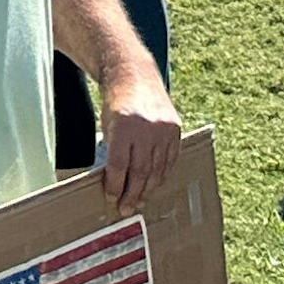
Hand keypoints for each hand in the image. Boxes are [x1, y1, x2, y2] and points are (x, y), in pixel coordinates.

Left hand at [91, 84, 183, 214]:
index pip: (119, 165)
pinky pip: (170, 159)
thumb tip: (116, 185)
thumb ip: (113, 152)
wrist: (134, 74)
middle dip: (132, 193)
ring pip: (156, 169)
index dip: (115, 185)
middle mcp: (145, 127)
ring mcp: (163, 128)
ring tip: (139, 201)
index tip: (111, 197)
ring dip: (147, 189)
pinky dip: (161, 174)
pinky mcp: (176, 128)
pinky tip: (153, 184)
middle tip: (126, 209)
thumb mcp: (108, 124)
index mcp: (123, 125)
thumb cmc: (115, 102)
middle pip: (139, 171)